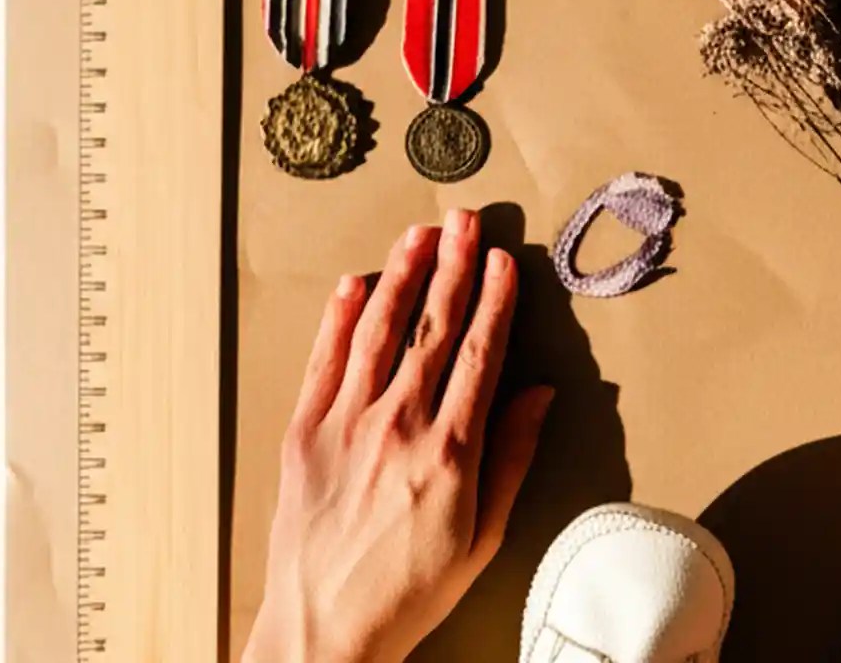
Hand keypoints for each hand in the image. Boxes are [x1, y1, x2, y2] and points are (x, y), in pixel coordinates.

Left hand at [243, 210, 553, 662]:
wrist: (324, 632)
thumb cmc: (411, 592)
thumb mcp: (484, 535)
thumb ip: (511, 456)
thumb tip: (537, 394)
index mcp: (451, 450)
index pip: (481, 353)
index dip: (495, 300)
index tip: (504, 262)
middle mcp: (397, 424)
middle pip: (432, 326)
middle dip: (453, 265)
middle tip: (465, 219)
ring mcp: (344, 423)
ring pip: (377, 328)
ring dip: (400, 274)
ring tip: (418, 233)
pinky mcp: (303, 432)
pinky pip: (323, 359)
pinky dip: (338, 317)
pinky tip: (354, 284)